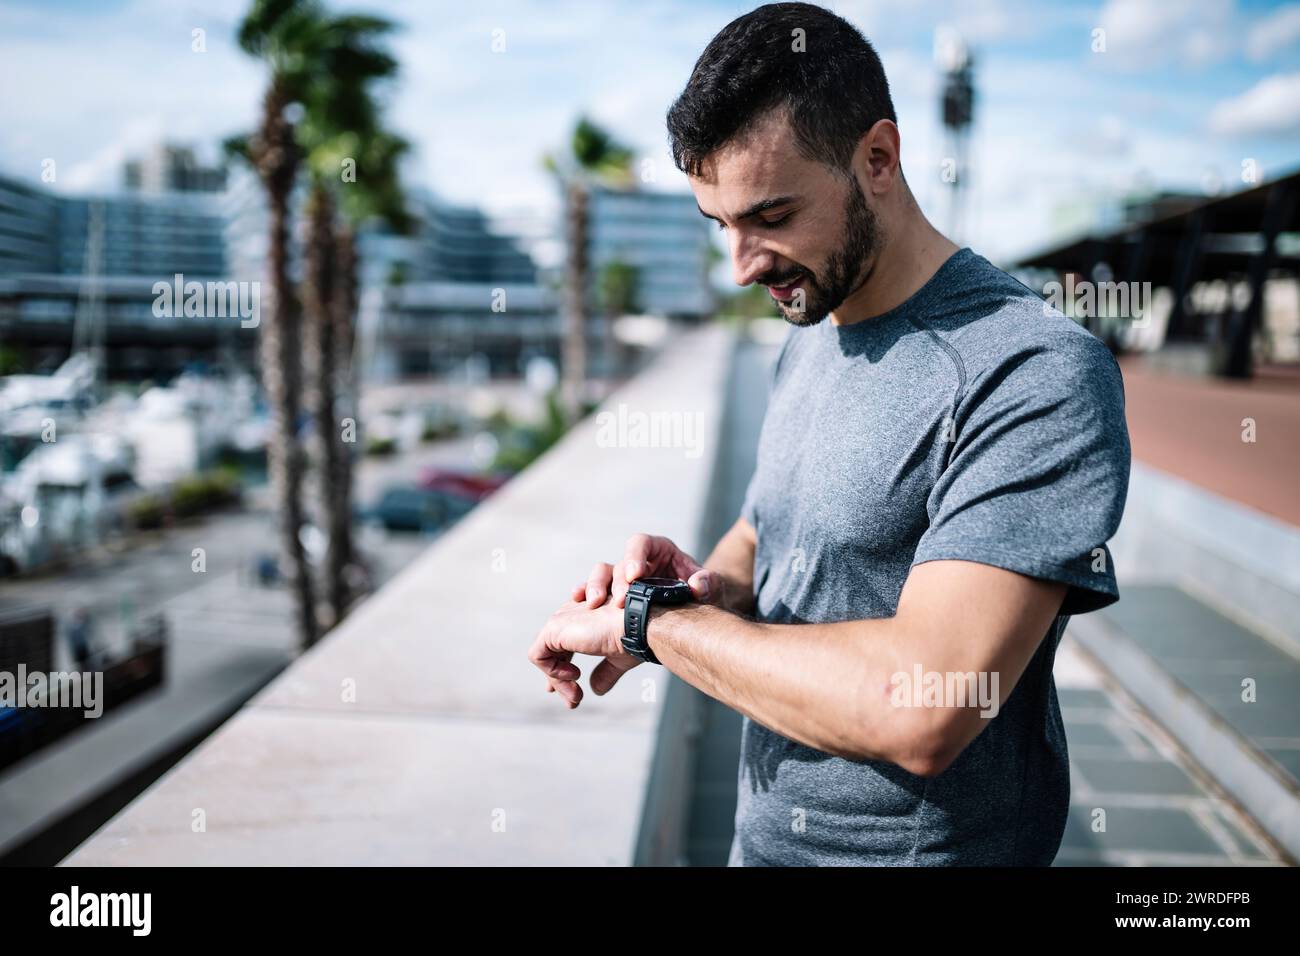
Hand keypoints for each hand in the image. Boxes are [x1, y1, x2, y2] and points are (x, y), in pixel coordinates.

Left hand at [529, 598, 640, 708]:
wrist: (638, 625)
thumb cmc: (636, 637)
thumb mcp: (618, 659)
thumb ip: (604, 673)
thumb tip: (596, 690)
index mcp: (584, 619)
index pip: (564, 644)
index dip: (563, 667)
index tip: (573, 690)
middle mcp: (570, 616)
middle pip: (553, 651)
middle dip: (559, 679)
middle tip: (574, 701)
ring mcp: (560, 621)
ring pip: (545, 656)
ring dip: (558, 681)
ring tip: (576, 696)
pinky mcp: (553, 629)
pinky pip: (538, 655)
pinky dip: (552, 672)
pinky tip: (573, 678)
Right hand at [568, 534, 721, 609]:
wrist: (696, 609)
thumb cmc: (703, 592)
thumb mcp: (711, 586)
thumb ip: (708, 583)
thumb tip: (698, 586)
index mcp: (659, 550)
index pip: (641, 543)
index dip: (635, 556)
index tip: (635, 575)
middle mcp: (638, 561)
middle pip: (620, 563)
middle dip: (617, 582)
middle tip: (620, 602)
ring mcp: (623, 578)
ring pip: (602, 574)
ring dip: (596, 587)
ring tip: (595, 604)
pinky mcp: (614, 594)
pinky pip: (594, 590)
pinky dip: (585, 593)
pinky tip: (578, 600)